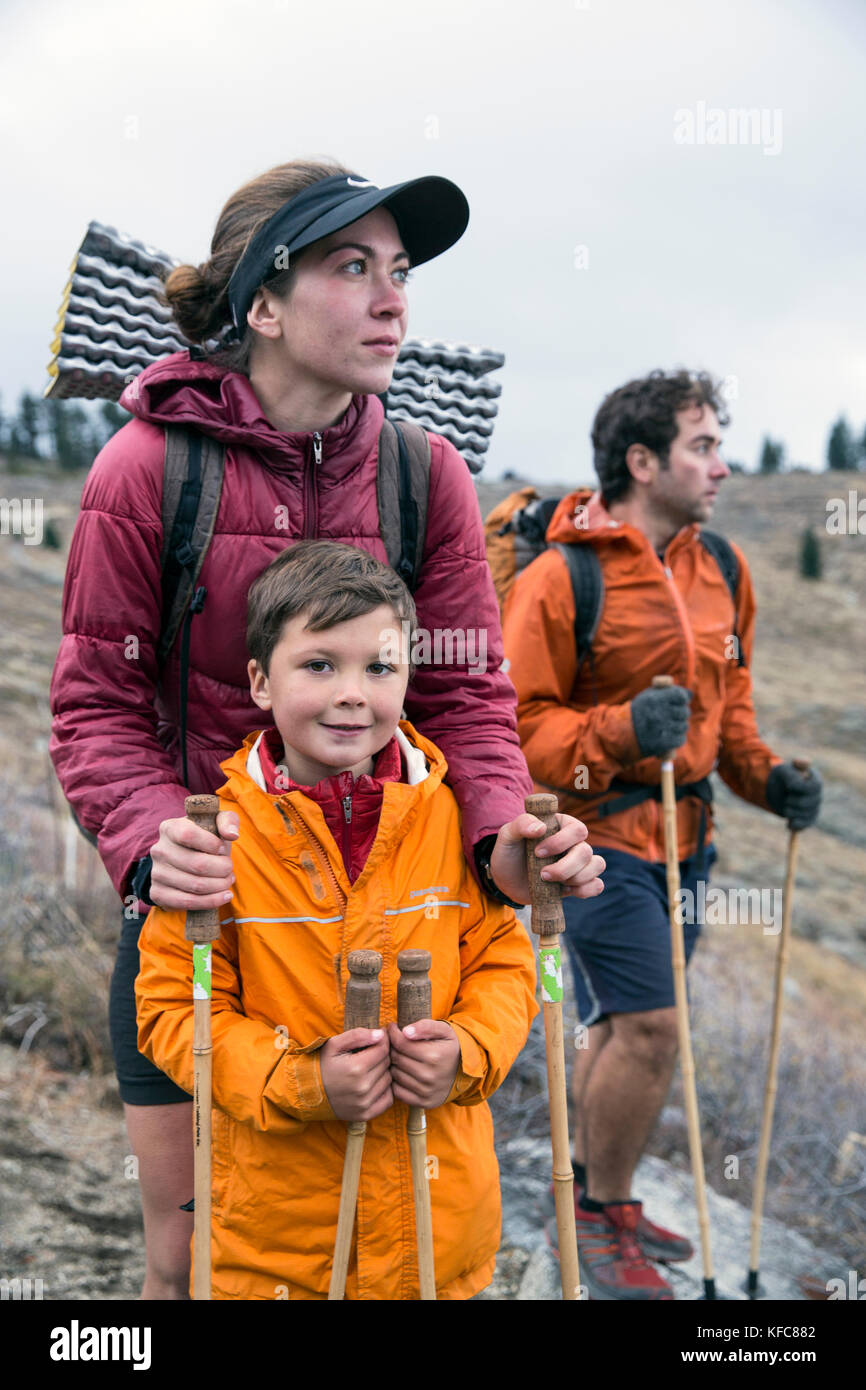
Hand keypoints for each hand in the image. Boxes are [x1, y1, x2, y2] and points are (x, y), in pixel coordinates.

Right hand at [148, 811, 238, 910]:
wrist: (186, 860)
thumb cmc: (205, 840)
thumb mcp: (217, 823)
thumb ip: (228, 821)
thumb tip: (232, 834)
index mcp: (170, 828)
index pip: (188, 835)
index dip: (212, 844)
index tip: (222, 849)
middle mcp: (159, 850)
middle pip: (197, 864)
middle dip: (222, 869)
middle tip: (229, 869)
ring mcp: (156, 873)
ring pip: (195, 885)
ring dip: (220, 886)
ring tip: (228, 881)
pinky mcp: (158, 893)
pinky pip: (187, 902)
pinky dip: (211, 901)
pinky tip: (224, 896)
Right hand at [320, 1028, 393, 1121]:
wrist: (306, 1092)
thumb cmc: (322, 1065)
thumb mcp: (334, 1044)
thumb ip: (357, 1035)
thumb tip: (380, 1035)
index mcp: (356, 1067)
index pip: (384, 1049)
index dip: (382, 1041)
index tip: (376, 1040)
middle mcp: (363, 1087)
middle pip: (387, 1064)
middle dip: (381, 1056)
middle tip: (369, 1054)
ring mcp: (364, 1103)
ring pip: (389, 1081)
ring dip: (383, 1073)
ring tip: (368, 1069)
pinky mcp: (365, 1114)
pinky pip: (388, 1099)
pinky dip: (384, 1091)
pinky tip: (372, 1085)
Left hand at [388, 1020, 459, 1108]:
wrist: (464, 1073)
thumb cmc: (449, 1047)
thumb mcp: (444, 1030)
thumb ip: (425, 1026)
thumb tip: (405, 1031)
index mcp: (434, 1056)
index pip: (400, 1043)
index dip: (392, 1033)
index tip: (392, 1028)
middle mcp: (429, 1075)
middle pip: (396, 1058)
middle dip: (392, 1047)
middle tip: (395, 1042)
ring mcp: (426, 1091)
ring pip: (394, 1074)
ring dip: (393, 1064)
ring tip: (399, 1056)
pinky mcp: (422, 1102)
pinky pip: (397, 1091)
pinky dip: (396, 1081)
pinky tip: (402, 1072)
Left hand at [488, 813, 605, 904]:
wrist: (505, 880)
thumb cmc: (509, 853)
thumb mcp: (507, 835)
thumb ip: (521, 824)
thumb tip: (540, 828)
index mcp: (560, 825)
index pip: (577, 829)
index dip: (561, 842)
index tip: (537, 852)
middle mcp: (573, 842)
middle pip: (586, 852)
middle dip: (565, 867)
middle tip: (542, 874)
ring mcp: (577, 863)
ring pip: (596, 866)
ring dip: (577, 878)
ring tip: (553, 883)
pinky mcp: (578, 883)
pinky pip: (597, 885)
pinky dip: (586, 890)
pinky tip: (566, 890)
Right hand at [631, 684, 692, 757]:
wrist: (622, 733)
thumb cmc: (640, 710)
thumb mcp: (649, 695)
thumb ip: (668, 690)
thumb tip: (689, 695)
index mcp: (654, 699)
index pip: (681, 696)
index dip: (683, 698)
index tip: (679, 701)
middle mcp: (658, 714)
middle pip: (685, 712)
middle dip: (682, 713)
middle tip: (674, 715)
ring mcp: (660, 729)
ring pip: (684, 726)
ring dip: (680, 726)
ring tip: (670, 726)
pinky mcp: (661, 743)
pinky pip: (680, 739)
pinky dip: (678, 738)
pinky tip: (671, 736)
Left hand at [766, 762, 821, 829]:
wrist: (777, 789)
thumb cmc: (784, 776)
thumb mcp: (786, 768)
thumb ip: (795, 766)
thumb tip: (803, 762)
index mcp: (815, 781)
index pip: (814, 786)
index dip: (800, 787)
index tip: (789, 786)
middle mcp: (817, 796)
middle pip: (806, 803)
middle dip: (792, 801)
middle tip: (787, 796)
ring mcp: (814, 808)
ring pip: (803, 815)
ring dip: (790, 812)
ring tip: (786, 806)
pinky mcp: (808, 819)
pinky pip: (804, 825)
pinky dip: (796, 825)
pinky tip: (789, 824)